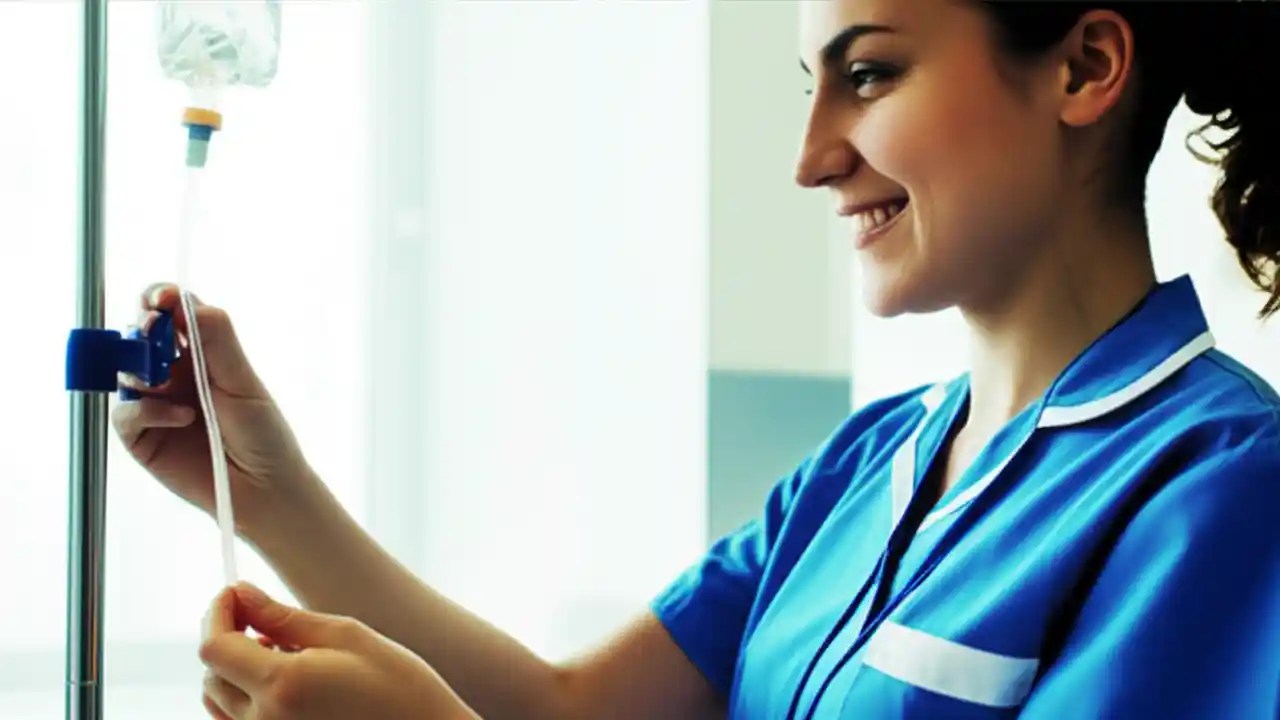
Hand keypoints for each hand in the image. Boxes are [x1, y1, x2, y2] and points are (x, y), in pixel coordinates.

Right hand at [111, 283, 317, 533]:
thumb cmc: (264, 434)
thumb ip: (217, 341)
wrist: (265, 490)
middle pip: (141, 336)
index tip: (163, 298)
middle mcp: (174, 373)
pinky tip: (182, 418)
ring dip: (142, 369)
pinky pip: (126, 413)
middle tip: (154, 329)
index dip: (161, 298)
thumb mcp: (243, 382)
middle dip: (143, 328)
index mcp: (203, 353)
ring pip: (126, 371)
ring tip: (167, 381)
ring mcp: (155, 403)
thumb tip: (186, 301)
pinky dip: (147, 410)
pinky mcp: (142, 436)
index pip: (173, 312)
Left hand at [200, 583, 479, 719]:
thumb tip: (242, 594)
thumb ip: (284, 617)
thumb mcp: (346, 636)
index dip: (217, 612)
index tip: (234, 593)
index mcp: (282, 685)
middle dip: (228, 636)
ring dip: (235, 669)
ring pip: (219, 702)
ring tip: (279, 652)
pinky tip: (283, 682)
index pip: (214, 646)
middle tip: (262, 617)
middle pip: (213, 673)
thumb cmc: (398, 685)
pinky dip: (244, 698)